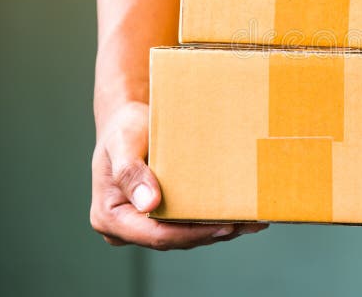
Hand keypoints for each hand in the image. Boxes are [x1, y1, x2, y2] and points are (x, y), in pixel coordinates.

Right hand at [90, 102, 267, 248]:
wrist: (128, 121)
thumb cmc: (124, 128)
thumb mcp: (123, 142)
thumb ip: (130, 172)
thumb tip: (149, 204)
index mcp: (110, 217)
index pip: (156, 235)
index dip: (192, 233)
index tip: (223, 226)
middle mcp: (125, 228)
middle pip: (174, 239)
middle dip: (211, 232)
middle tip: (247, 223)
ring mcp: (143, 225)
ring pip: (185, 236)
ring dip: (218, 230)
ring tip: (252, 221)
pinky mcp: (160, 218)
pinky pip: (188, 225)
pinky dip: (213, 220)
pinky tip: (241, 216)